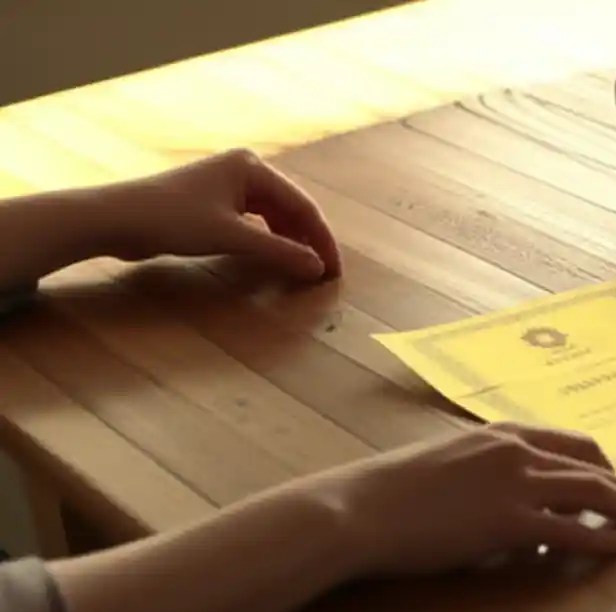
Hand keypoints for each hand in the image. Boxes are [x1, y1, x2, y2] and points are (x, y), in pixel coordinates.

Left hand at [98, 149, 340, 279]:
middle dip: (307, 239)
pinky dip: (267, 239)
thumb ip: (278, 252)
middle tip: (322, 272)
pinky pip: (254, 220)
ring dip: (288, 240)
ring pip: (273, 214)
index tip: (333, 270)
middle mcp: (244, 169)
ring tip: (301, 267)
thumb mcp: (231, 237)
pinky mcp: (212, 201)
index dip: (321, 239)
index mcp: (253, 167)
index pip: (302, 205)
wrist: (115, 218)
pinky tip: (271, 256)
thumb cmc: (172, 219)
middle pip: (290, 207)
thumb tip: (318, 267)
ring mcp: (227, 184)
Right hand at [312, 422, 615, 576]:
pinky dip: (602, 538)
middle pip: (590, 462)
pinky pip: (572, 529)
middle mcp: (516, 450)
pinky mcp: (510, 522)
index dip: (599, 462)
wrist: (363, 507)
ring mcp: (516, 484)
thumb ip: (485, 473)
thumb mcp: (448, 464)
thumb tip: (507, 498)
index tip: (613, 477)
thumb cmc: (393, 491)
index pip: (569, 442)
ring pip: (592, 492)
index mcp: (501, 433)